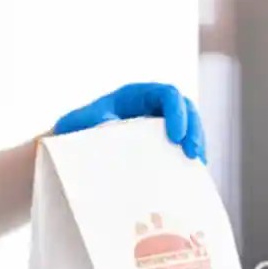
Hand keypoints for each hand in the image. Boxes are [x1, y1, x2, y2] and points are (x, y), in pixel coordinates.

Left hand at [53, 83, 204, 162]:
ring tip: (197, 166)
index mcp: (134, 95)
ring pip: (189, 127)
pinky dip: (188, 157)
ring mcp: (158, 124)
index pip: (167, 94)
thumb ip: (91, 125)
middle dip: (194, 130)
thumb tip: (103, 134)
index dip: (177, 112)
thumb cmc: (74, 131)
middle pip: (185, 109)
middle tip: (192, 155)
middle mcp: (150, 106)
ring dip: (197, 144)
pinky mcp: (160, 142)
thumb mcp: (79, 125)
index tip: (175, 137)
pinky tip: (191, 174)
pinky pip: (181, 145)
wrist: (70, 146)